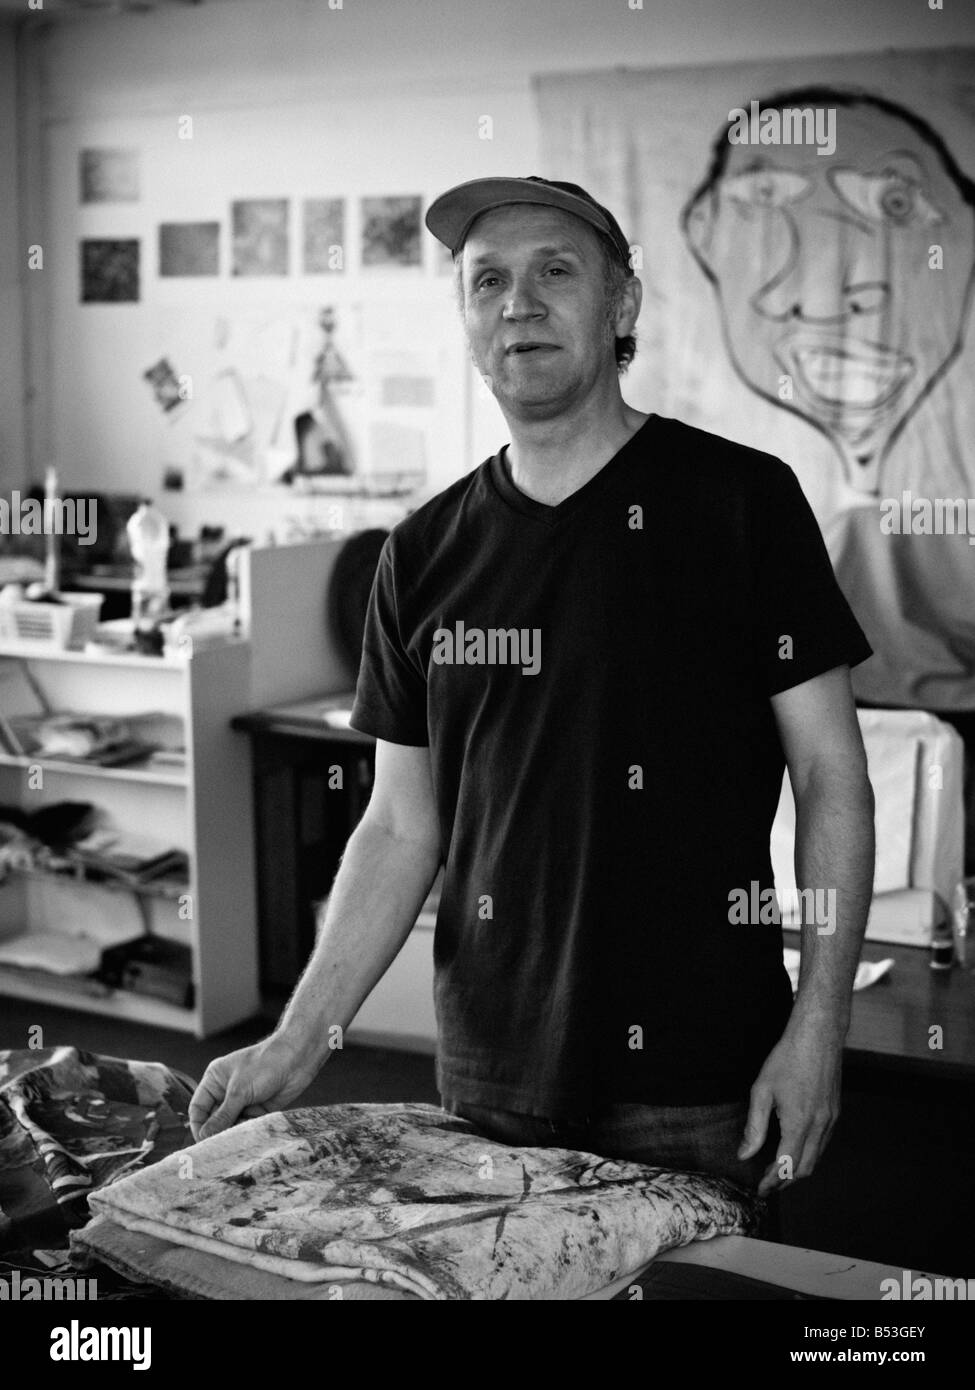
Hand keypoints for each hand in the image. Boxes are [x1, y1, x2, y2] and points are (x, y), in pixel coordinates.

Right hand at [188, 1032, 317, 1141]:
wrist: (297, 1059)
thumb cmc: (264, 1065)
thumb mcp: (239, 1091)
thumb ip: (222, 1116)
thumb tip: (204, 1137)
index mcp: (214, 1080)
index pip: (198, 1108)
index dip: (198, 1126)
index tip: (203, 1142)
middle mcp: (226, 1092)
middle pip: (214, 1120)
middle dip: (218, 1131)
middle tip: (222, 1145)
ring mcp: (242, 1101)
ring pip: (231, 1125)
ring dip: (234, 1132)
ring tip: (241, 1134)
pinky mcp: (258, 1109)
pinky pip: (246, 1126)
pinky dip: (248, 1131)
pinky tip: (253, 1130)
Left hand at [737, 1022, 842, 1195]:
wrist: (818, 1036)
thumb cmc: (787, 1059)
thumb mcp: (762, 1090)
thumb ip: (755, 1126)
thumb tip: (745, 1154)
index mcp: (800, 1123)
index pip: (786, 1165)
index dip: (772, 1182)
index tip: (760, 1190)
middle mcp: (820, 1126)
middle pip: (805, 1168)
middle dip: (786, 1181)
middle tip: (767, 1185)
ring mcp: (831, 1120)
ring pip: (817, 1158)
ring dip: (798, 1169)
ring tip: (778, 1171)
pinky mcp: (835, 1112)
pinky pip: (823, 1143)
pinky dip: (809, 1154)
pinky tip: (795, 1148)